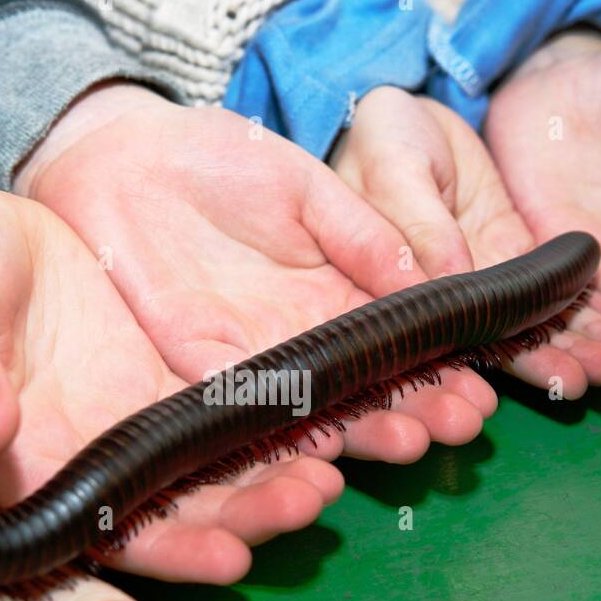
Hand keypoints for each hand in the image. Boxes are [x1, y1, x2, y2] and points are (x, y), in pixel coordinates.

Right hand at [0, 157, 344, 582]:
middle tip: (315, 500)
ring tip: (340, 466)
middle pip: (179, 509)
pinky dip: (276, 416)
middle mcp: (92, 463)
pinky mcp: (164, 383)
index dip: (169, 550)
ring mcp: (134, 425)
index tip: (233, 557)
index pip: (107, 532)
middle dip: (247, 512)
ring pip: (214, 466)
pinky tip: (327, 413)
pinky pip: (228, 408)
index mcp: (29, 470)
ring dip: (276, 471)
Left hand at [18, 83, 499, 463]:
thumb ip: (361, 230)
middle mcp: (297, 339)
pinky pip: (237, 404)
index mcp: (334, 294)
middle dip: (411, 411)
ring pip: (310, 408)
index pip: (396, 343)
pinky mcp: (191, 364)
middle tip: (458, 427)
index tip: (479, 390)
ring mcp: (247, 357)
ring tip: (407, 444)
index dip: (437, 369)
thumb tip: (431, 276)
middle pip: (363, 388)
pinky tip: (317, 445)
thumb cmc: (217, 157)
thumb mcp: (303, 184)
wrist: (121, 155)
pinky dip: (275, 427)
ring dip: (357, 432)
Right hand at [331, 87, 600, 396]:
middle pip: (491, 349)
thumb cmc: (382, 137)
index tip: (511, 394)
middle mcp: (438, 307)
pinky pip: (552, 290)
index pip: (425, 347)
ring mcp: (481, 286)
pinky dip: (590, 307)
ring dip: (580, 348)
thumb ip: (419, 221)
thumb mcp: (393, 165)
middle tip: (599, 383)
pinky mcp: (513, 260)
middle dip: (546, 367)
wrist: (411, 114)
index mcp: (389, 296)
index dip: (458, 376)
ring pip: (529, 326)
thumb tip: (449, 276)